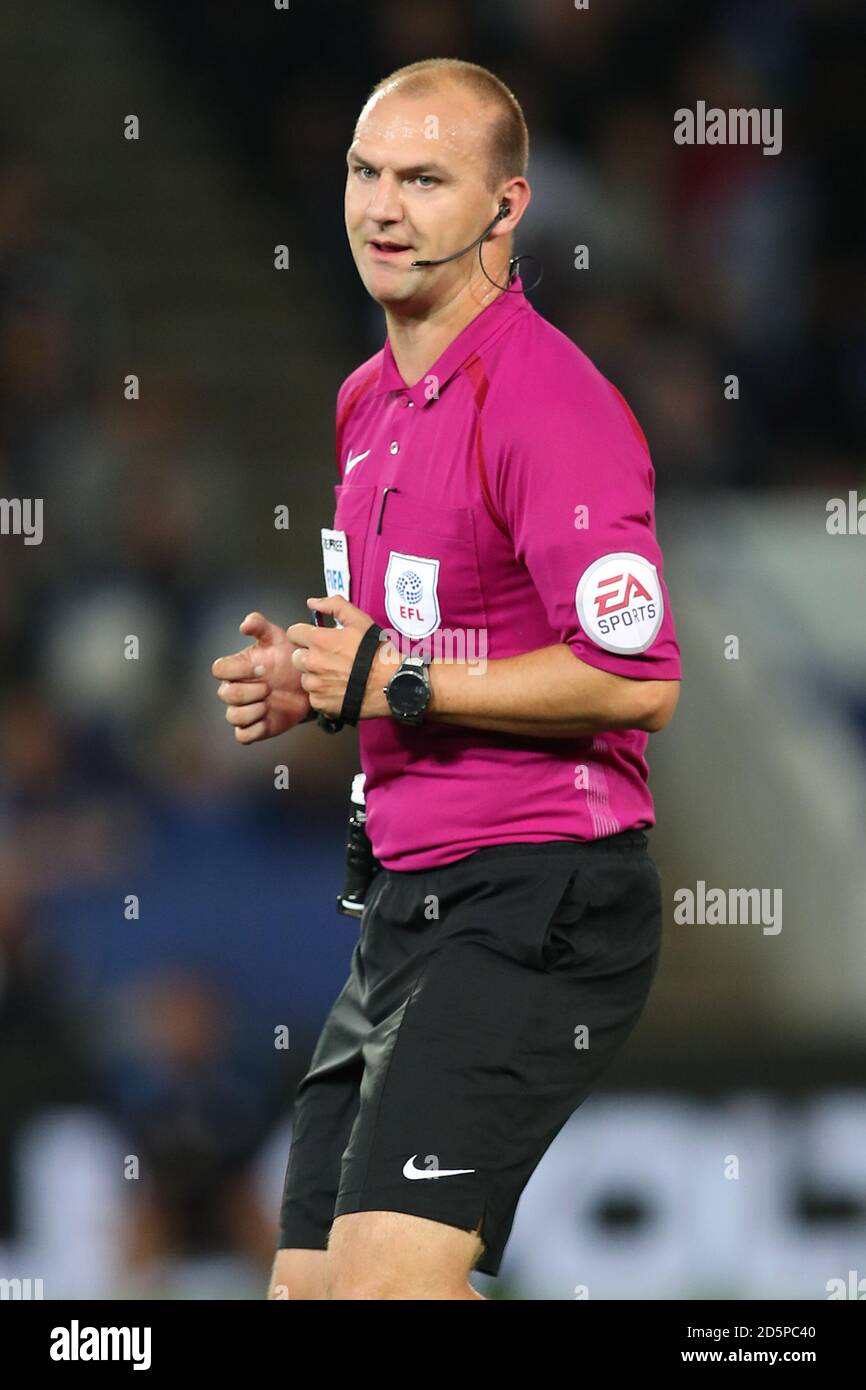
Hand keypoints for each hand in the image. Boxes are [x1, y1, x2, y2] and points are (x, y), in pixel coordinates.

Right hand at [212, 611, 310, 743]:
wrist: (308, 684)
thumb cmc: (287, 659)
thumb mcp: (277, 638)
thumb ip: (260, 626)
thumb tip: (245, 624)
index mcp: (236, 669)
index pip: (218, 669)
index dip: (238, 670)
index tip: (263, 667)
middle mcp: (235, 690)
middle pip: (226, 695)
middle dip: (250, 691)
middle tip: (270, 687)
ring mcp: (244, 710)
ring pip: (233, 716)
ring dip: (253, 711)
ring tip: (270, 702)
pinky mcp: (254, 728)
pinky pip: (243, 736)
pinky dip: (255, 730)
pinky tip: (269, 718)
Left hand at [286, 595, 399, 720]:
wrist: (390, 684)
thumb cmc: (377, 653)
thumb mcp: (359, 620)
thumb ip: (334, 605)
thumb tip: (313, 602)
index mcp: (319, 640)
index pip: (293, 633)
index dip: (304, 634)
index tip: (314, 639)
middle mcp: (312, 662)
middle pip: (297, 657)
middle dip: (309, 656)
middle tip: (329, 659)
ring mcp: (315, 685)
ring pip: (305, 678)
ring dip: (316, 676)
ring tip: (336, 675)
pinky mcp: (320, 703)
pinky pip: (314, 697)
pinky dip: (323, 694)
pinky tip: (339, 689)